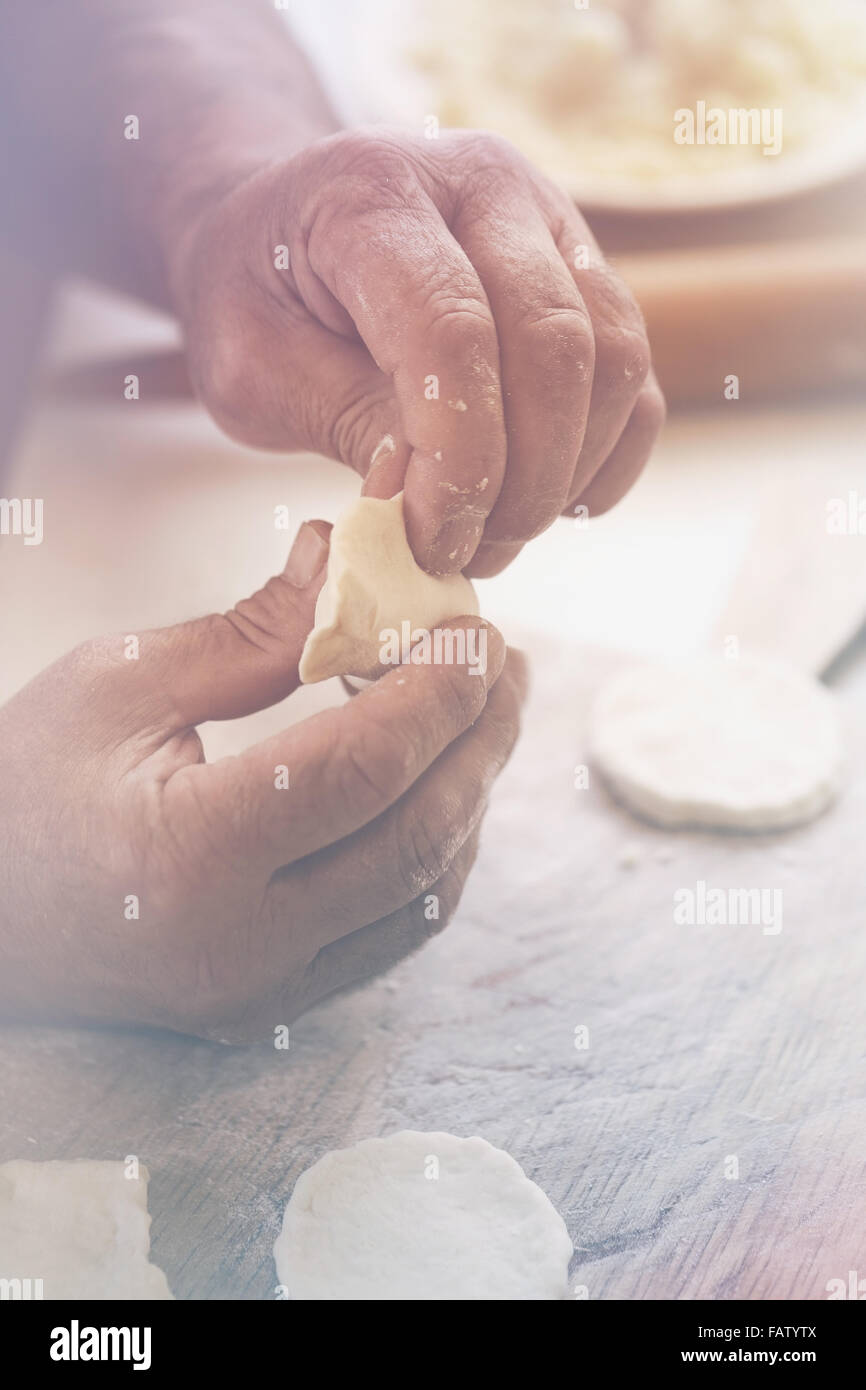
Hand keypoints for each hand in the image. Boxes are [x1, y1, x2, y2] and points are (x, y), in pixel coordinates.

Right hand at [0, 523, 524, 1042]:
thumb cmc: (20, 788)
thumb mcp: (117, 685)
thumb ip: (251, 633)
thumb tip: (347, 563)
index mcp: (186, 857)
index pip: (362, 770)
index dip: (438, 692)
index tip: (476, 631)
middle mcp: (237, 946)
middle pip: (414, 839)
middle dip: (479, 740)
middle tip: (502, 664)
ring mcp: (259, 991)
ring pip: (420, 900)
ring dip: (470, 799)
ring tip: (483, 715)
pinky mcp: (269, 1007)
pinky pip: (389, 936)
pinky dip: (433, 858)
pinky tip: (439, 791)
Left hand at [171, 128, 663, 576]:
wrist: (287, 232)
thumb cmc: (255, 297)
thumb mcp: (252, 367)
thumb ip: (342, 419)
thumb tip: (429, 496)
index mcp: (376, 193)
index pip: (454, 331)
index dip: (458, 458)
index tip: (428, 541)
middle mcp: (483, 183)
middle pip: (556, 344)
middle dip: (522, 480)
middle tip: (463, 555)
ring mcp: (549, 220)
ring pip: (614, 359)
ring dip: (567, 474)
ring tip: (493, 535)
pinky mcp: (586, 271)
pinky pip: (635, 375)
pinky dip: (607, 457)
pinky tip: (547, 503)